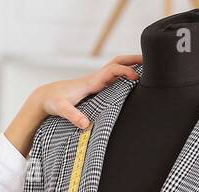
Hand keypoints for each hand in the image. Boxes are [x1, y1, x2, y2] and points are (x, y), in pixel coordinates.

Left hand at [3, 55, 141, 154]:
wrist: (46, 97)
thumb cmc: (53, 101)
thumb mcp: (61, 109)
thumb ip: (73, 115)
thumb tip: (86, 125)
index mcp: (92, 81)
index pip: (113, 69)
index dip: (126, 71)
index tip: (136, 78)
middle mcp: (96, 78)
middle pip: (118, 62)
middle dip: (133, 59)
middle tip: (152, 60)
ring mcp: (96, 81)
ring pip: (117, 67)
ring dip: (131, 65)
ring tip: (148, 68)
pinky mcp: (96, 86)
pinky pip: (114, 76)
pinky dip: (125, 74)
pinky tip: (134, 79)